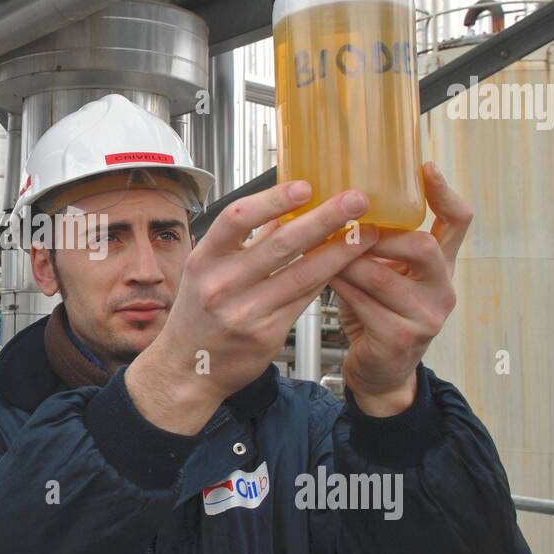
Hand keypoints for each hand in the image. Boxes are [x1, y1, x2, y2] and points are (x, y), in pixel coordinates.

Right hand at [126, 181, 378, 433]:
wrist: (188, 368)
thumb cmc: (198, 314)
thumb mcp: (208, 270)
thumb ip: (245, 240)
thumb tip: (285, 205)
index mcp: (205, 259)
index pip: (237, 218)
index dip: (273, 200)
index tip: (305, 186)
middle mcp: (222, 284)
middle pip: (281, 244)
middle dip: (325, 218)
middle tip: (356, 200)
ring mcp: (245, 312)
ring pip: (302, 274)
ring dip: (339, 251)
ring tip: (366, 233)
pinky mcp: (266, 334)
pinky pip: (304, 300)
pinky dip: (328, 279)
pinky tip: (348, 266)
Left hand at [330, 162, 472, 415]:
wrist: (379, 373)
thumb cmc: (376, 314)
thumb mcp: (384, 273)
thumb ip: (377, 243)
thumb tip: (340, 198)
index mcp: (441, 266)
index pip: (458, 222)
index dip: (445, 193)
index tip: (426, 167)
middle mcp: (442, 289)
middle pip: (423, 246)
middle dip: (380, 234)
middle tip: (350, 225)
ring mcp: (426, 316)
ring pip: (382, 276)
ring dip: (346, 260)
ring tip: (321, 247)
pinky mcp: (400, 338)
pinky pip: (363, 304)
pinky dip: (338, 287)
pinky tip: (320, 277)